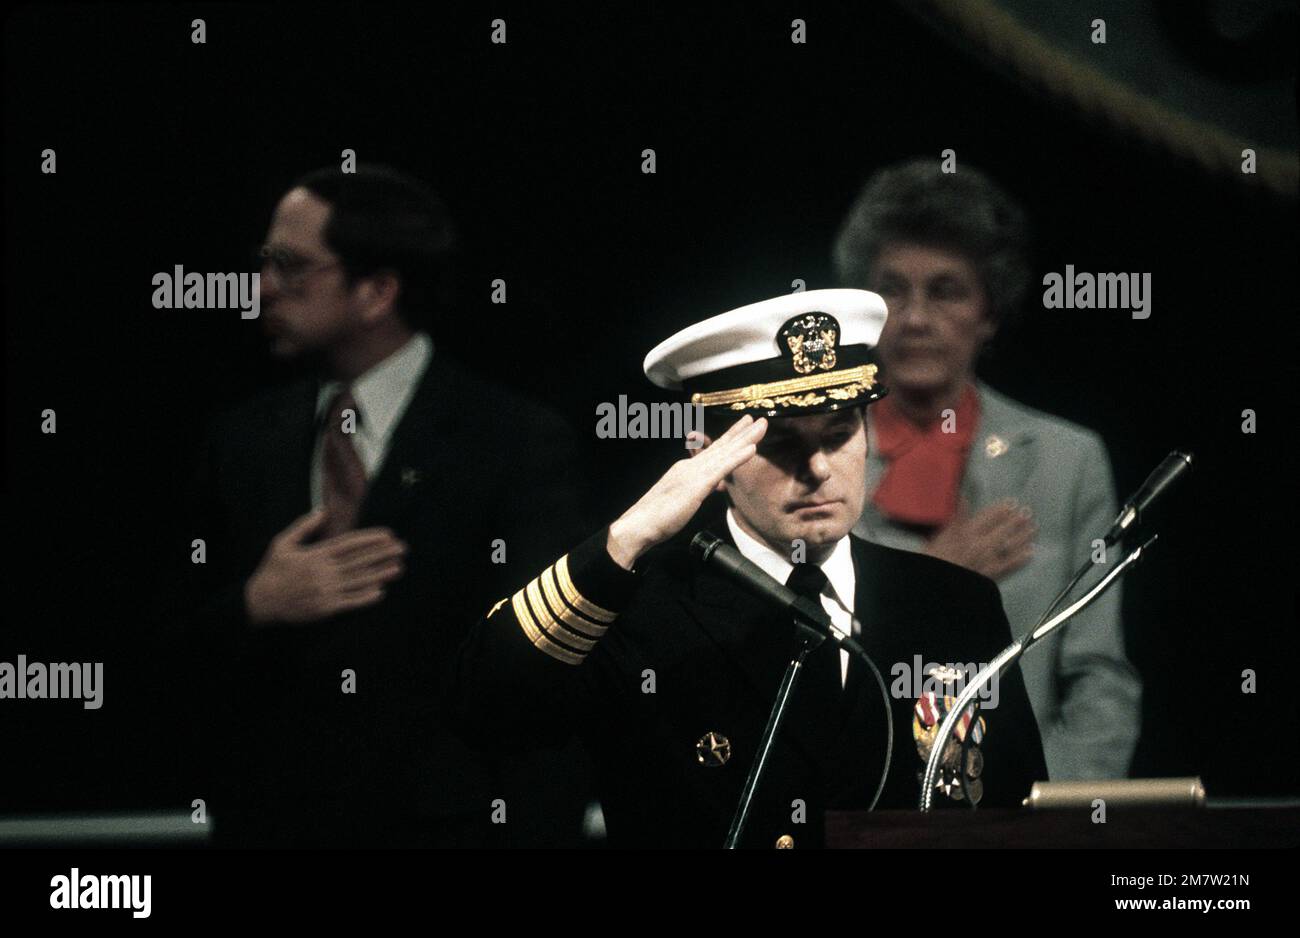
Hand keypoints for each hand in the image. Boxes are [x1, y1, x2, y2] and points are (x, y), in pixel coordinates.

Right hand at [244, 508, 408, 624]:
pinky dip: (365, 597)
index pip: (349, 544)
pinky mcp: (325, 608)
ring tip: (398, 567)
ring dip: (380, 574)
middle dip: (382, 554)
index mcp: (316, 555)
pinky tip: (381, 591)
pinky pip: (350, 602)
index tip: (388, 534)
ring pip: (358, 581)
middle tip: (402, 548)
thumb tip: (323, 511)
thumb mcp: (283, 543)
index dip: (370, 539)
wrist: (261, 601)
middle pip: (359, 561)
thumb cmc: (273, 570)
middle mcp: (323, 572)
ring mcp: (326, 591)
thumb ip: (304, 527)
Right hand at [606, 415, 766, 569]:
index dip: (730, 439)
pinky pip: (721, 469)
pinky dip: (738, 457)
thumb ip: (693, 491)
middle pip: (721, 446)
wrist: (640, 524)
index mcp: (687, 470)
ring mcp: (694, 473)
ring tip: (761, 426)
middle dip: (742, 432)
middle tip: (759, 418)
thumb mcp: (680, 500)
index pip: (713, 452)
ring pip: (725, 452)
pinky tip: (752, 449)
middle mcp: (691, 467)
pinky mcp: (696, 485)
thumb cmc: (657, 517)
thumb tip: (702, 489)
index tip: (744, 428)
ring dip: (745, 438)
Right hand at [924, 498, 1035, 580]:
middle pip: (1002, 529)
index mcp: (966, 533)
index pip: (988, 517)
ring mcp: (987, 561)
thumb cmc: (933, 561)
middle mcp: (979, 545)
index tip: (1011, 503)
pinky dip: (1021, 559)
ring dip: (1023, 536)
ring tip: (1033, 528)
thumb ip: (954, 516)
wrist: (935, 586)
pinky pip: (1009, 566)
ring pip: (1009, 545)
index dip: (1001, 509)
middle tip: (1027, 513)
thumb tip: (961, 498)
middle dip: (1016, 520)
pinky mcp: (990, 575)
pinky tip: (1030, 553)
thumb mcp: (939, 535)